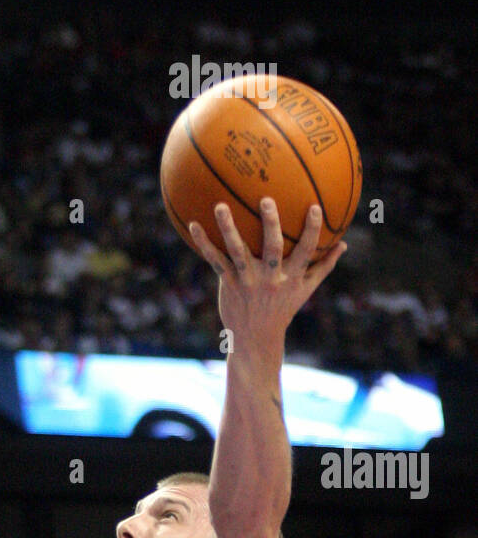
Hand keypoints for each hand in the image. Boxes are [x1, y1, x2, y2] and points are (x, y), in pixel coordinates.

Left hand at [188, 198, 346, 358]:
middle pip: (271, 248)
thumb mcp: (306, 290)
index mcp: (291, 277)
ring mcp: (247, 280)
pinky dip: (203, 243)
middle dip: (270, 224)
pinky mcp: (229, 283)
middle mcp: (269, 278)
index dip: (311, 231)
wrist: (255, 337)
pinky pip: (215, 259)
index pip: (306, 251)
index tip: (314, 208)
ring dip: (228, 227)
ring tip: (220, 205)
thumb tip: (344, 243)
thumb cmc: (283, 308)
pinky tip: (194, 224)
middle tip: (266, 199)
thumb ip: (324, 265)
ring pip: (237, 250)